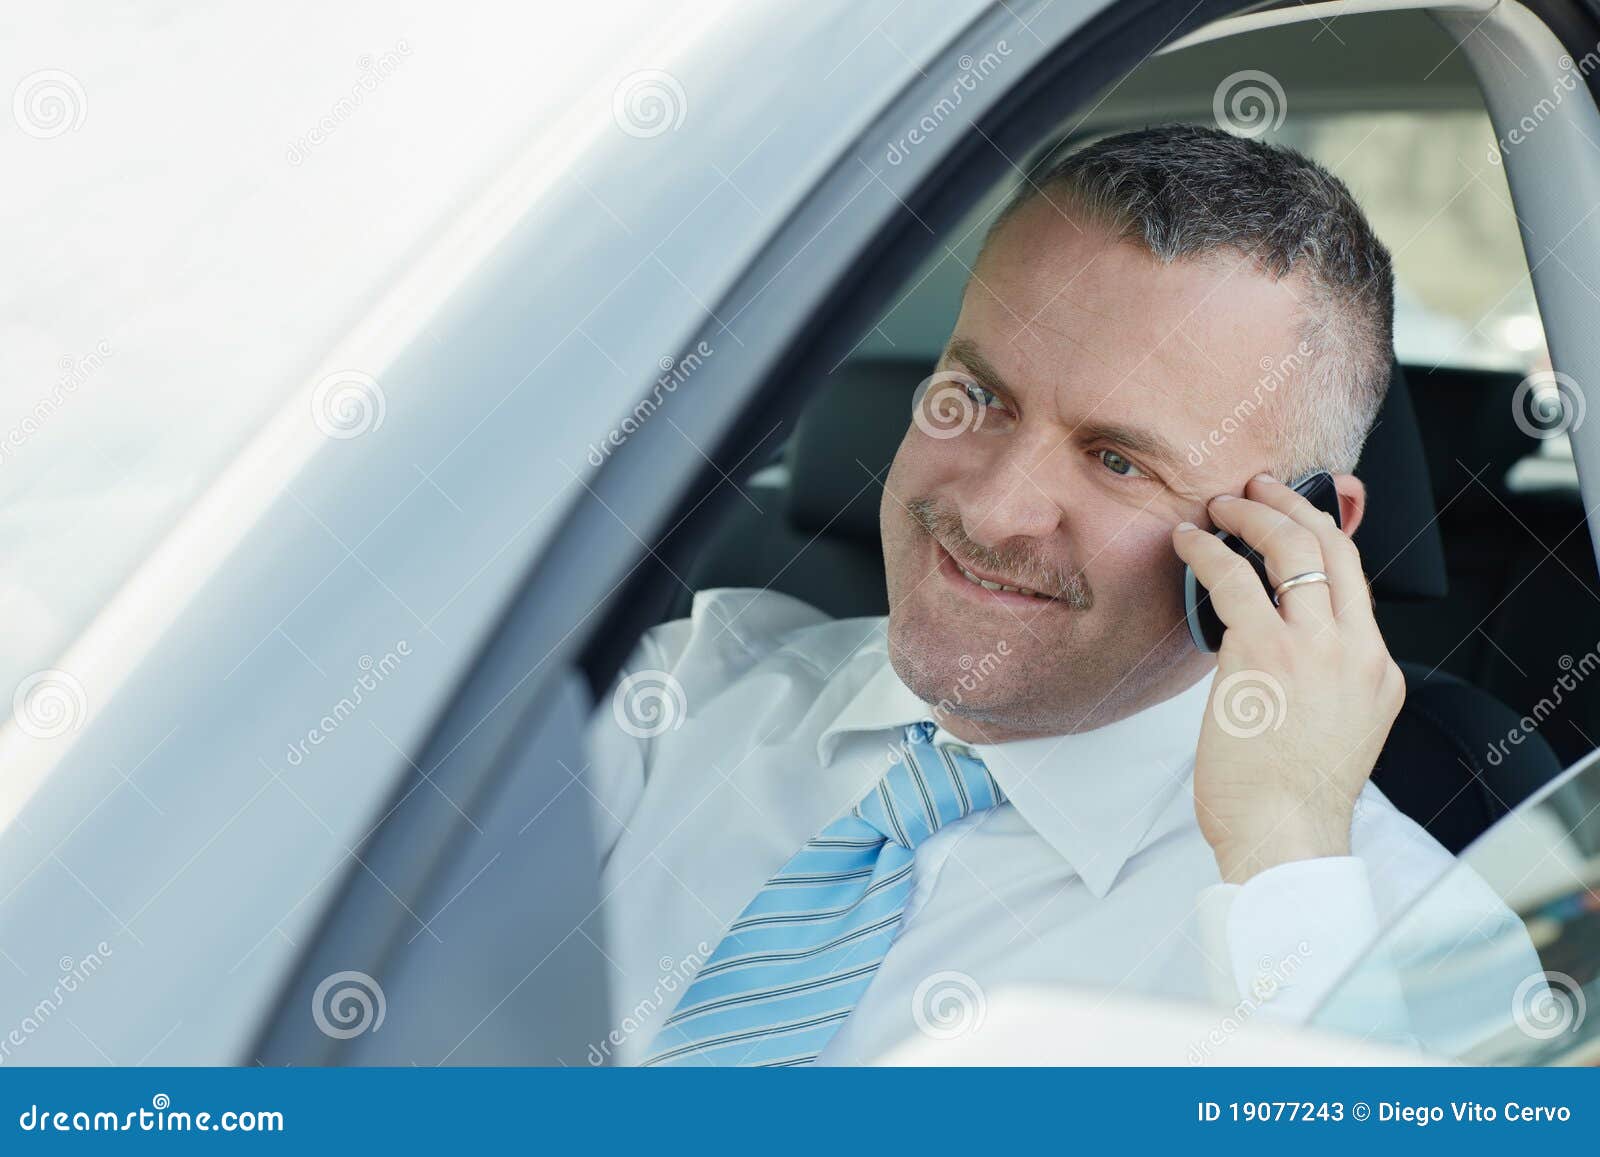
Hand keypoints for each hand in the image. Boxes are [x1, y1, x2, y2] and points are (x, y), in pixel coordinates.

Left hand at [1172, 473, 1404, 883]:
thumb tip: (1275, 651)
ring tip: (1221, 506)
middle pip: (1334, 549)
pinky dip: (1207, 551)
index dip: (1323, 536)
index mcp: (1377, 671)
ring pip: (1292, 549)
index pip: (1356, 581)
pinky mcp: (1264, 654)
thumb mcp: (1334, 733)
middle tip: (1260, 489)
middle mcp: (1356, 651)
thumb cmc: (1291, 799)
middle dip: (1295, 506)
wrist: (1286, 837)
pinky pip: (1234, 580)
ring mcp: (1315, 649)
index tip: (1294, 518)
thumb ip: (1321, 685)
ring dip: (1252, 515)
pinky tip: (1188, 543)